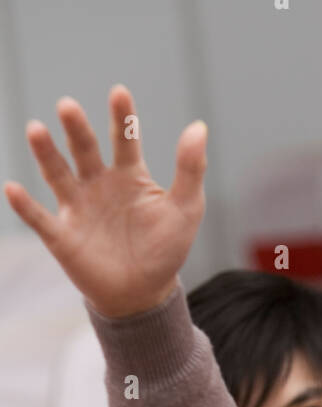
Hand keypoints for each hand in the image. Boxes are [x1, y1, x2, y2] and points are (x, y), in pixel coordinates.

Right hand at [3, 84, 206, 317]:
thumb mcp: (186, 210)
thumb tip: (199, 127)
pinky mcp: (62, 235)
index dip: (122, 117)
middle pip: (84, 149)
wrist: (144, 295)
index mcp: (128, 174)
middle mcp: (98, 183)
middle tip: (68, 107)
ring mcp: (77, 207)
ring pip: (57, 174)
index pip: (124, 139)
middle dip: (76, 128)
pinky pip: (40, 218)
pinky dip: (25, 206)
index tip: (119, 93)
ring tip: (36, 130)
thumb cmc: (165, 249)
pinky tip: (12, 189)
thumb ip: (190, 169)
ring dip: (46, 153)